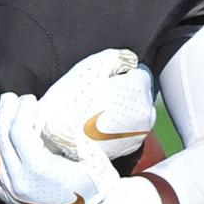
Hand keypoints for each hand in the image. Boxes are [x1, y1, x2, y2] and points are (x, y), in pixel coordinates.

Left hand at [0, 93, 159, 203]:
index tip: (31, 99)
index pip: (19, 132)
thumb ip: (68, 138)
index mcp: (40, 172)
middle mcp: (19, 184)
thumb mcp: (91, 159)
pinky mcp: (9, 198)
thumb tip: (46, 121)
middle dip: (4, 113)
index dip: (23, 111)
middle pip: (2, 139)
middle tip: (10, 97)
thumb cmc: (97, 184)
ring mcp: (11, 193)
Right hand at [37, 47, 154, 162]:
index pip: (140, 71)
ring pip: (138, 110)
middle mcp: (145, 112)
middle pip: (141, 92)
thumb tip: (131, 61)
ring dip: (125, 107)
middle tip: (99, 96)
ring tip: (98, 112)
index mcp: (137, 89)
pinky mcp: (132, 147)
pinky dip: (121, 124)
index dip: (120, 73)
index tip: (103, 82)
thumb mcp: (91, 67)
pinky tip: (101, 125)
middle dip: (125, 90)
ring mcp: (140, 132)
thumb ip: (118, 57)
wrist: (57, 142)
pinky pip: (132, 128)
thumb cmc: (70, 102)